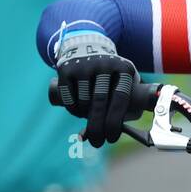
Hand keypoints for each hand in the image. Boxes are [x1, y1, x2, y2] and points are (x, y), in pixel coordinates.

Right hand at [54, 28, 137, 146]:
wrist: (88, 48)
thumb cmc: (111, 77)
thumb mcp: (122, 86)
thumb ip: (121, 111)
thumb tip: (102, 136)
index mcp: (124, 70)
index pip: (120, 98)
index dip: (115, 121)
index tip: (112, 138)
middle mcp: (104, 65)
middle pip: (99, 102)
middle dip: (97, 127)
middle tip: (97, 143)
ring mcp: (84, 65)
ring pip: (83, 101)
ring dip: (84, 117)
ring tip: (88, 118)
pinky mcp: (66, 68)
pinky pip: (68, 97)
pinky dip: (72, 109)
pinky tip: (77, 111)